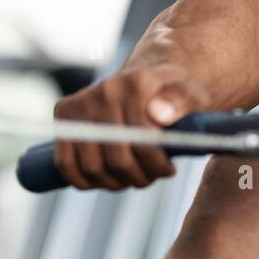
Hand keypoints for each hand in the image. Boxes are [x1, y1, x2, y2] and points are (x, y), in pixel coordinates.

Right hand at [53, 63, 210, 190]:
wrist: (154, 76)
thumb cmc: (177, 94)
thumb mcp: (194, 96)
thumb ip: (182, 102)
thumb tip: (158, 115)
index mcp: (137, 83)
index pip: (141, 139)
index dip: (155, 163)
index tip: (169, 170)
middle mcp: (105, 89)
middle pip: (116, 157)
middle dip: (136, 176)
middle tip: (150, 177)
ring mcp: (82, 101)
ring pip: (91, 166)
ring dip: (114, 182)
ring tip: (132, 177)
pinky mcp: (64, 112)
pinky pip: (65, 162)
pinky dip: (83, 180)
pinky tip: (105, 180)